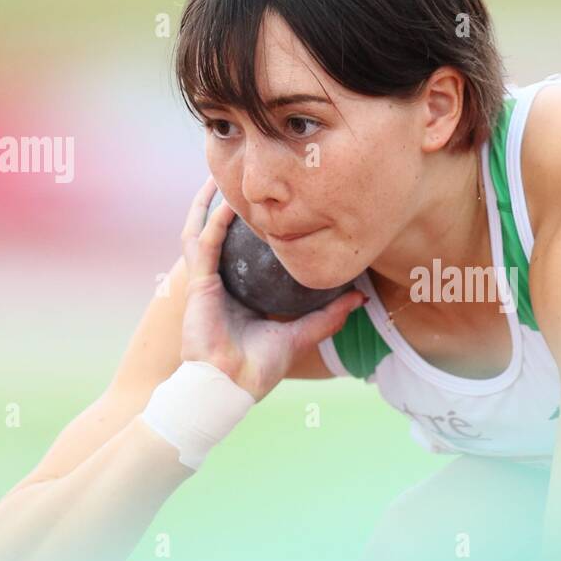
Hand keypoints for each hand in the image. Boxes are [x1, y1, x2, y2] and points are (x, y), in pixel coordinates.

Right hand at [178, 177, 364, 400]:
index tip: (276, 206)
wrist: (230, 387)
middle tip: (246, 180)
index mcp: (241, 294)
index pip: (246, 253)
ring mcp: (207, 282)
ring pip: (204, 230)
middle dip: (227, 205)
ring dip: (210, 202)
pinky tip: (224, 199)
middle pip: (221, 234)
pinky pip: (203, 243)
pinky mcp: (198, 285)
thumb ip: (328, 315)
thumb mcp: (301, 334)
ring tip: (221, 174)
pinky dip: (212, 220)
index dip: (255, 229)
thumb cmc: (258, 368)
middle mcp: (222, 283)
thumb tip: (361, 295)